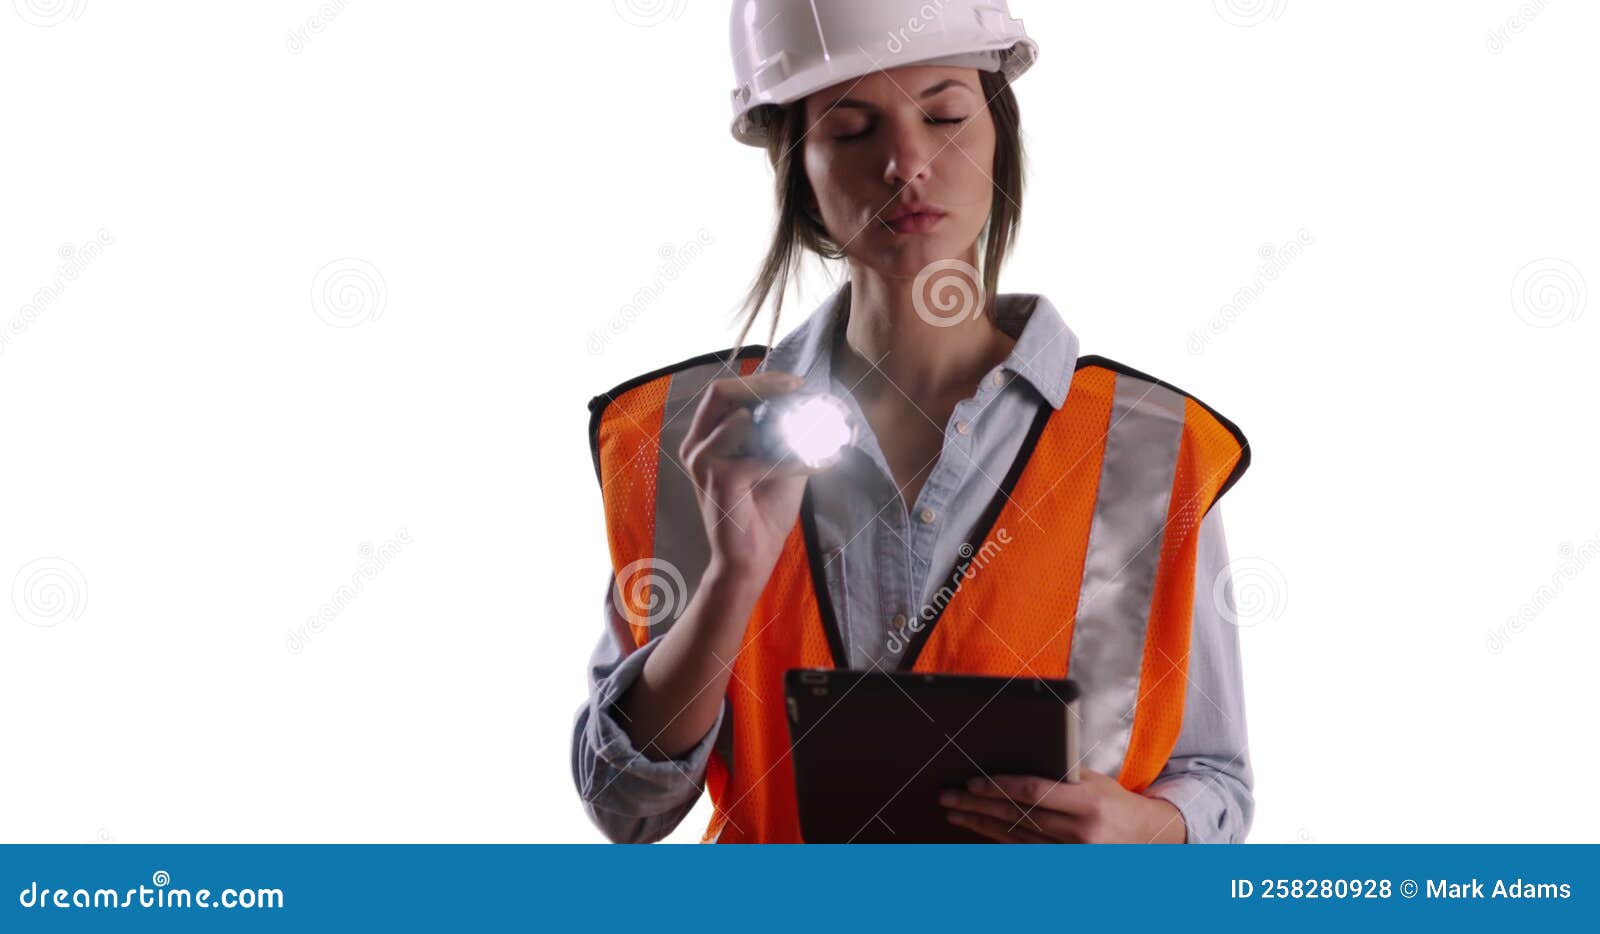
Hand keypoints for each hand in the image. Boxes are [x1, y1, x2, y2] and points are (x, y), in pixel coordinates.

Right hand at [679, 370, 821, 585]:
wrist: (750, 561)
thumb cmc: (761, 514)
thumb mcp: (777, 464)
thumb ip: (783, 435)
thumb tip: (812, 408)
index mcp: (705, 439)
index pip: (723, 392)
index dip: (759, 380)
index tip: (795, 384)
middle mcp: (696, 446)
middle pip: (720, 392)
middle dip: (762, 384)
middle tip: (796, 388)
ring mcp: (702, 461)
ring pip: (739, 418)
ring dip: (779, 423)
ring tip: (812, 433)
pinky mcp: (718, 479)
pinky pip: (762, 457)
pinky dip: (794, 459)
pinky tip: (817, 465)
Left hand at [939, 769, 1187, 843]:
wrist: (1147, 838)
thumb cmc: (1115, 801)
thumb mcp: (1094, 781)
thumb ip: (1059, 776)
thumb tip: (1011, 763)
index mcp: (1090, 804)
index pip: (1034, 793)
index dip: (999, 787)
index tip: (971, 782)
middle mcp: (1081, 834)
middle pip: (1018, 817)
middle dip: (978, 806)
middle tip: (949, 796)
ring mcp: (1073, 857)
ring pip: (1015, 837)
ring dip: (980, 824)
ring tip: (955, 812)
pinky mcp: (1066, 868)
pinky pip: (1023, 852)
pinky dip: (998, 839)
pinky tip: (978, 830)